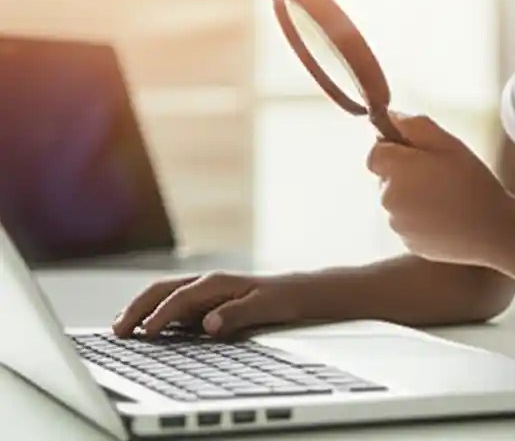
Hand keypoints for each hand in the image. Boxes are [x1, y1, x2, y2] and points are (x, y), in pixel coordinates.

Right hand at [111, 272, 305, 338]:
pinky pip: (171, 306)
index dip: (160, 316)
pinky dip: (152, 315)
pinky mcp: (202, 303)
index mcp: (216, 282)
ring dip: (139, 310)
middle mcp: (204, 283)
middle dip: (136, 308)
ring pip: (161, 297)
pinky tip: (142, 329)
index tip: (145, 333)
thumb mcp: (264, 307)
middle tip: (117, 330)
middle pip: (160, 291)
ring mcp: (201, 292)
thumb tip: (208, 325)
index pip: (179, 298)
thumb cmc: (281, 298)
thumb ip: (236, 314)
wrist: (296, 291)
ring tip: (119, 329)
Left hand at [366, 113, 511, 267]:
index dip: (394, 150)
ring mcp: (396, 223)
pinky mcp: (407, 241)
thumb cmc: (472, 182)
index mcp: (396, 169)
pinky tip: (444, 217)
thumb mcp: (449, 144)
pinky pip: (406, 223)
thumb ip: (415, 126)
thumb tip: (390, 117)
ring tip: (445, 198)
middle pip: (385, 178)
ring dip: (411, 196)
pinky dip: (419, 218)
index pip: (375, 153)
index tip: (419, 154)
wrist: (492, 229)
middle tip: (438, 175)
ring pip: (396, 201)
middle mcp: (388, 197)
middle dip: (404, 173)